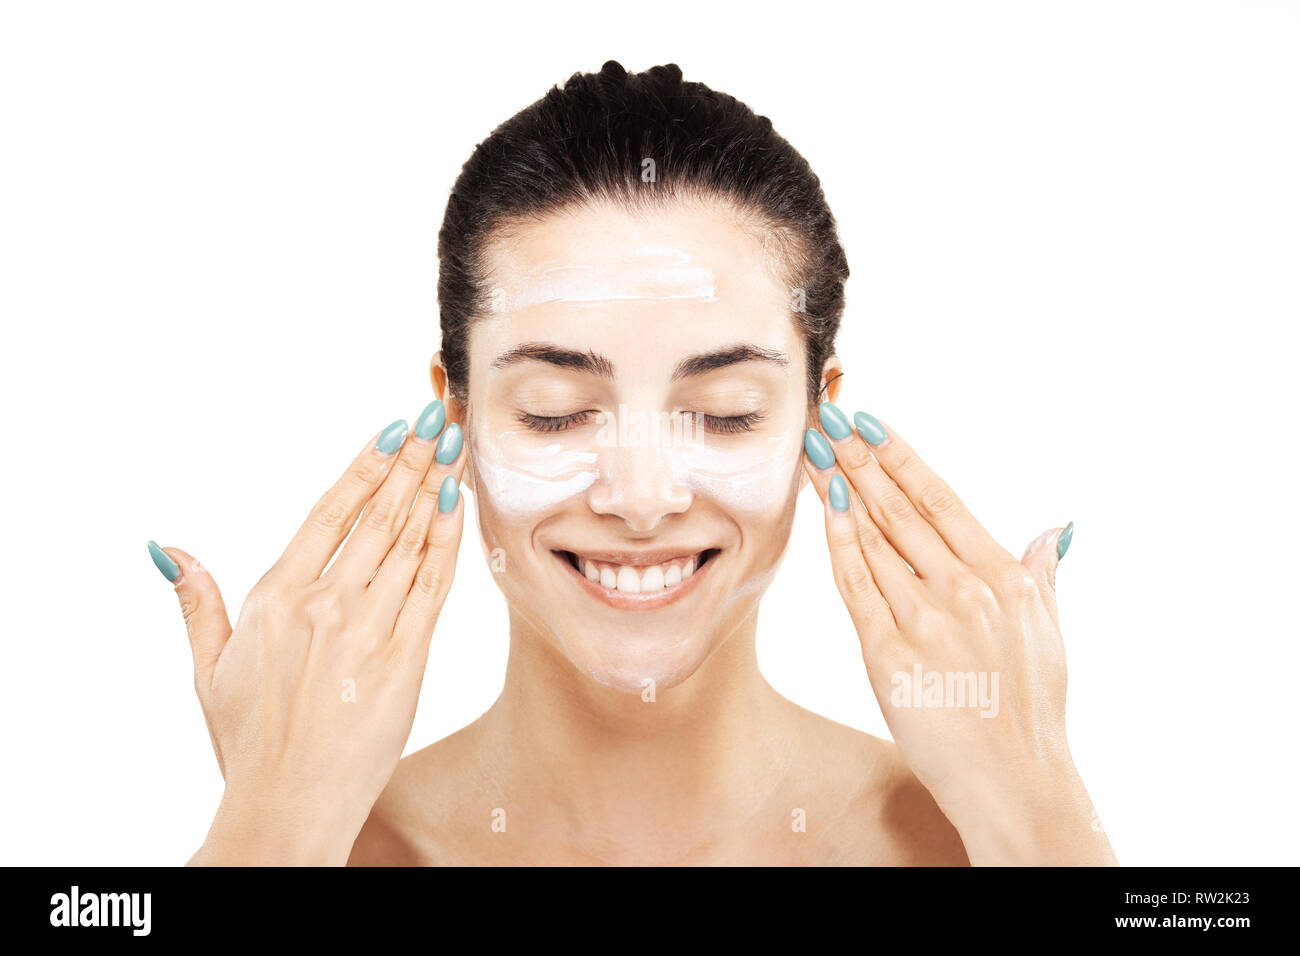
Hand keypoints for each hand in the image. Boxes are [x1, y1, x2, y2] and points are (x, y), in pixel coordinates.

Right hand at [148, 403, 465, 864]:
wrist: (288, 805)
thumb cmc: (247, 741)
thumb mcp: (208, 667)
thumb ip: (197, 601)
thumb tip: (167, 549)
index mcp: (276, 597)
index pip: (329, 513)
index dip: (365, 467)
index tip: (390, 430)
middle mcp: (325, 603)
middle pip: (376, 517)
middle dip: (409, 462)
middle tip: (435, 418)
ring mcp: (368, 629)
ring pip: (407, 542)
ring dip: (432, 488)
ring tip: (453, 446)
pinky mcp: (405, 658)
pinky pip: (432, 587)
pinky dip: (446, 542)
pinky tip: (456, 507)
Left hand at [802, 403, 1114, 864]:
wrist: (1016, 781)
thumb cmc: (1031, 710)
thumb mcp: (1050, 632)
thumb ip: (1043, 574)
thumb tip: (1056, 529)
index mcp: (1001, 577)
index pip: (941, 499)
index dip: (901, 458)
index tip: (872, 423)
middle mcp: (962, 588)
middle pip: (898, 509)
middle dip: (858, 458)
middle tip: (827, 417)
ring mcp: (924, 618)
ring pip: (872, 538)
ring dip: (838, 489)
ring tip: (812, 451)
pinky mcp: (888, 653)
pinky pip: (857, 586)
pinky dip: (838, 545)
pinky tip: (823, 511)